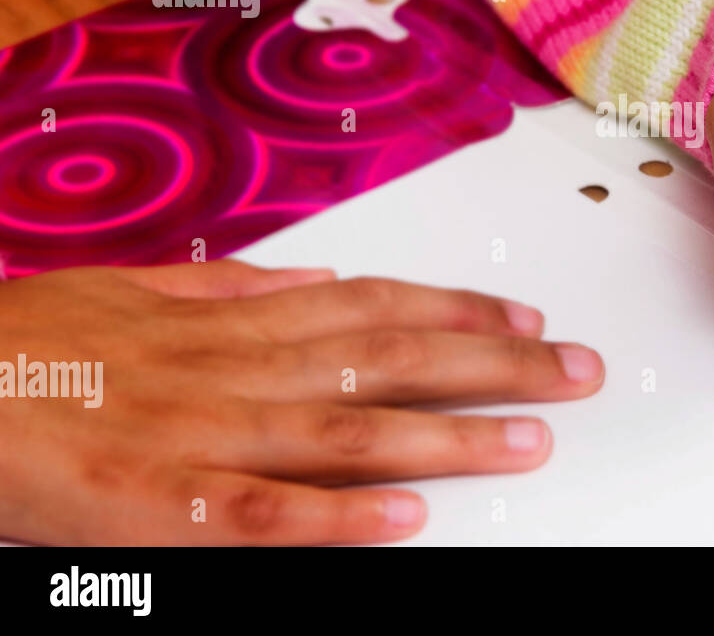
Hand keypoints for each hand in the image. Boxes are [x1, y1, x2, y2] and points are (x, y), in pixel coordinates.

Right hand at [0, 260, 603, 543]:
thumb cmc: (32, 340)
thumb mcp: (139, 291)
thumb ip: (238, 286)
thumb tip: (319, 277)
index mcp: (237, 322)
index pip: (375, 307)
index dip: (459, 311)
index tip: (525, 316)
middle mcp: (241, 369)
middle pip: (391, 360)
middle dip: (493, 364)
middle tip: (575, 370)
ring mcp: (208, 436)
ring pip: (351, 430)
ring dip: (449, 435)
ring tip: (531, 439)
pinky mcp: (165, 504)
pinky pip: (266, 512)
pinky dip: (340, 516)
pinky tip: (408, 520)